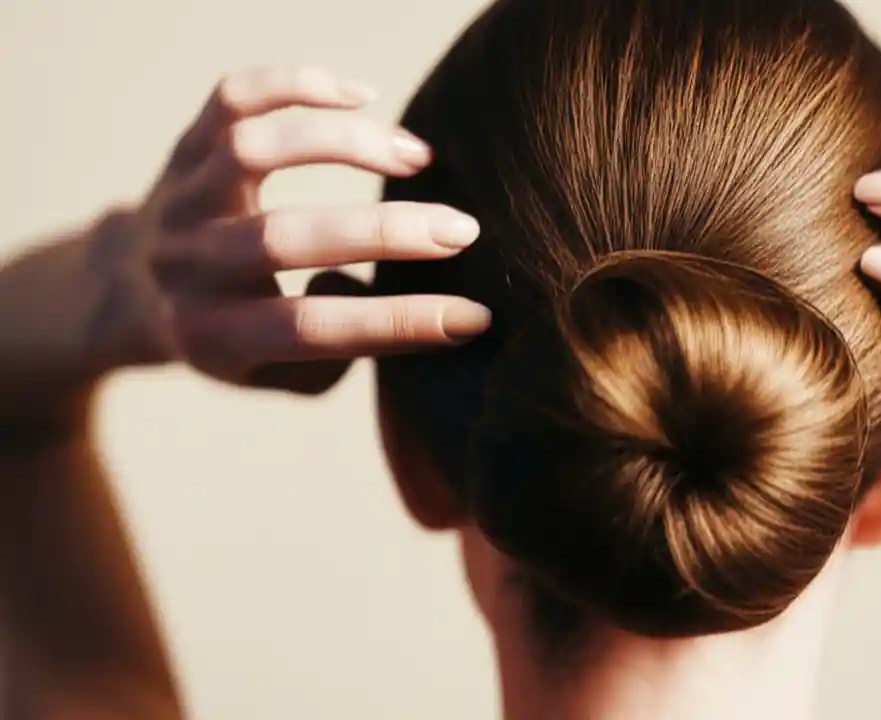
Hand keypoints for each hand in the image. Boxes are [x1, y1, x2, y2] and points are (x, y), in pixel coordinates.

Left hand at [5, 65, 489, 399]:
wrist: (133, 286)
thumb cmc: (237, 335)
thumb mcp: (276, 376)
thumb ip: (338, 355)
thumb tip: (402, 308)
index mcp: (215, 334)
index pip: (314, 331)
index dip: (402, 323)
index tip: (476, 315)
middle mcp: (188, 264)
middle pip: (285, 240)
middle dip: (387, 233)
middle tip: (464, 231)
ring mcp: (183, 196)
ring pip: (254, 150)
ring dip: (347, 146)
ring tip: (418, 158)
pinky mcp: (187, 143)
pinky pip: (236, 96)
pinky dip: (300, 85)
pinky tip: (361, 96)